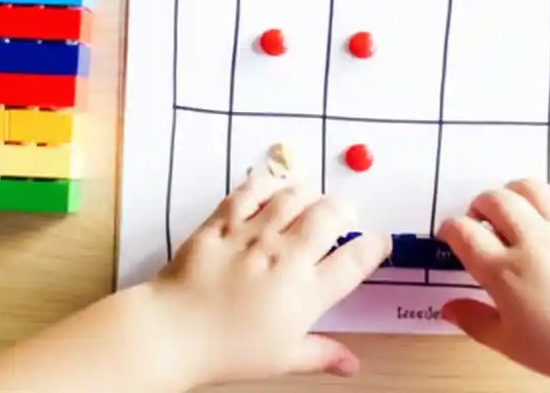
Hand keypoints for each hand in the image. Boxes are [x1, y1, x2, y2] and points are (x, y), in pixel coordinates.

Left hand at [151, 173, 390, 386]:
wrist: (171, 333)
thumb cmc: (225, 351)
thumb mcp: (281, 359)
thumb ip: (321, 355)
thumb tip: (351, 365)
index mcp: (305, 295)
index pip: (354, 262)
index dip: (374, 247)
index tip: (378, 242)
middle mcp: (284, 259)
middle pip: (329, 217)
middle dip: (344, 210)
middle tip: (343, 214)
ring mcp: (253, 237)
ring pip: (294, 197)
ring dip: (309, 193)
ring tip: (311, 198)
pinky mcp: (223, 223)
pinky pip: (250, 191)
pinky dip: (266, 184)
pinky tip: (273, 187)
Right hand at [437, 180, 549, 390]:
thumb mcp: (512, 345)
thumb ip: (476, 322)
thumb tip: (449, 307)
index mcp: (506, 273)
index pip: (464, 232)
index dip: (451, 229)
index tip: (452, 234)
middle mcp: (535, 242)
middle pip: (494, 200)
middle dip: (480, 205)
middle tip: (482, 220)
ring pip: (531, 187)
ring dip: (515, 192)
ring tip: (516, 209)